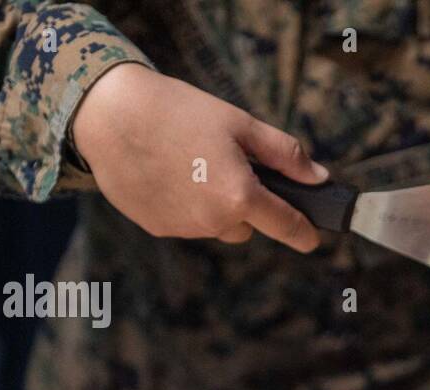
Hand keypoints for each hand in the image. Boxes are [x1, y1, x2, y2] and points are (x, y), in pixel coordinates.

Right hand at [72, 63, 328, 249]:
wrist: (110, 115)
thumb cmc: (178, 112)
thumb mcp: (240, 124)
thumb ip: (285, 155)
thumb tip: (319, 177)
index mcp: (240, 196)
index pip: (286, 227)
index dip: (304, 233)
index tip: (312, 238)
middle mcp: (213, 221)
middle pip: (246, 224)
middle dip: (244, 202)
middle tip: (222, 165)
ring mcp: (184, 229)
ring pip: (214, 225)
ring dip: (211, 205)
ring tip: (188, 164)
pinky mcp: (158, 228)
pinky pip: (185, 223)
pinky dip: (183, 205)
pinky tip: (165, 174)